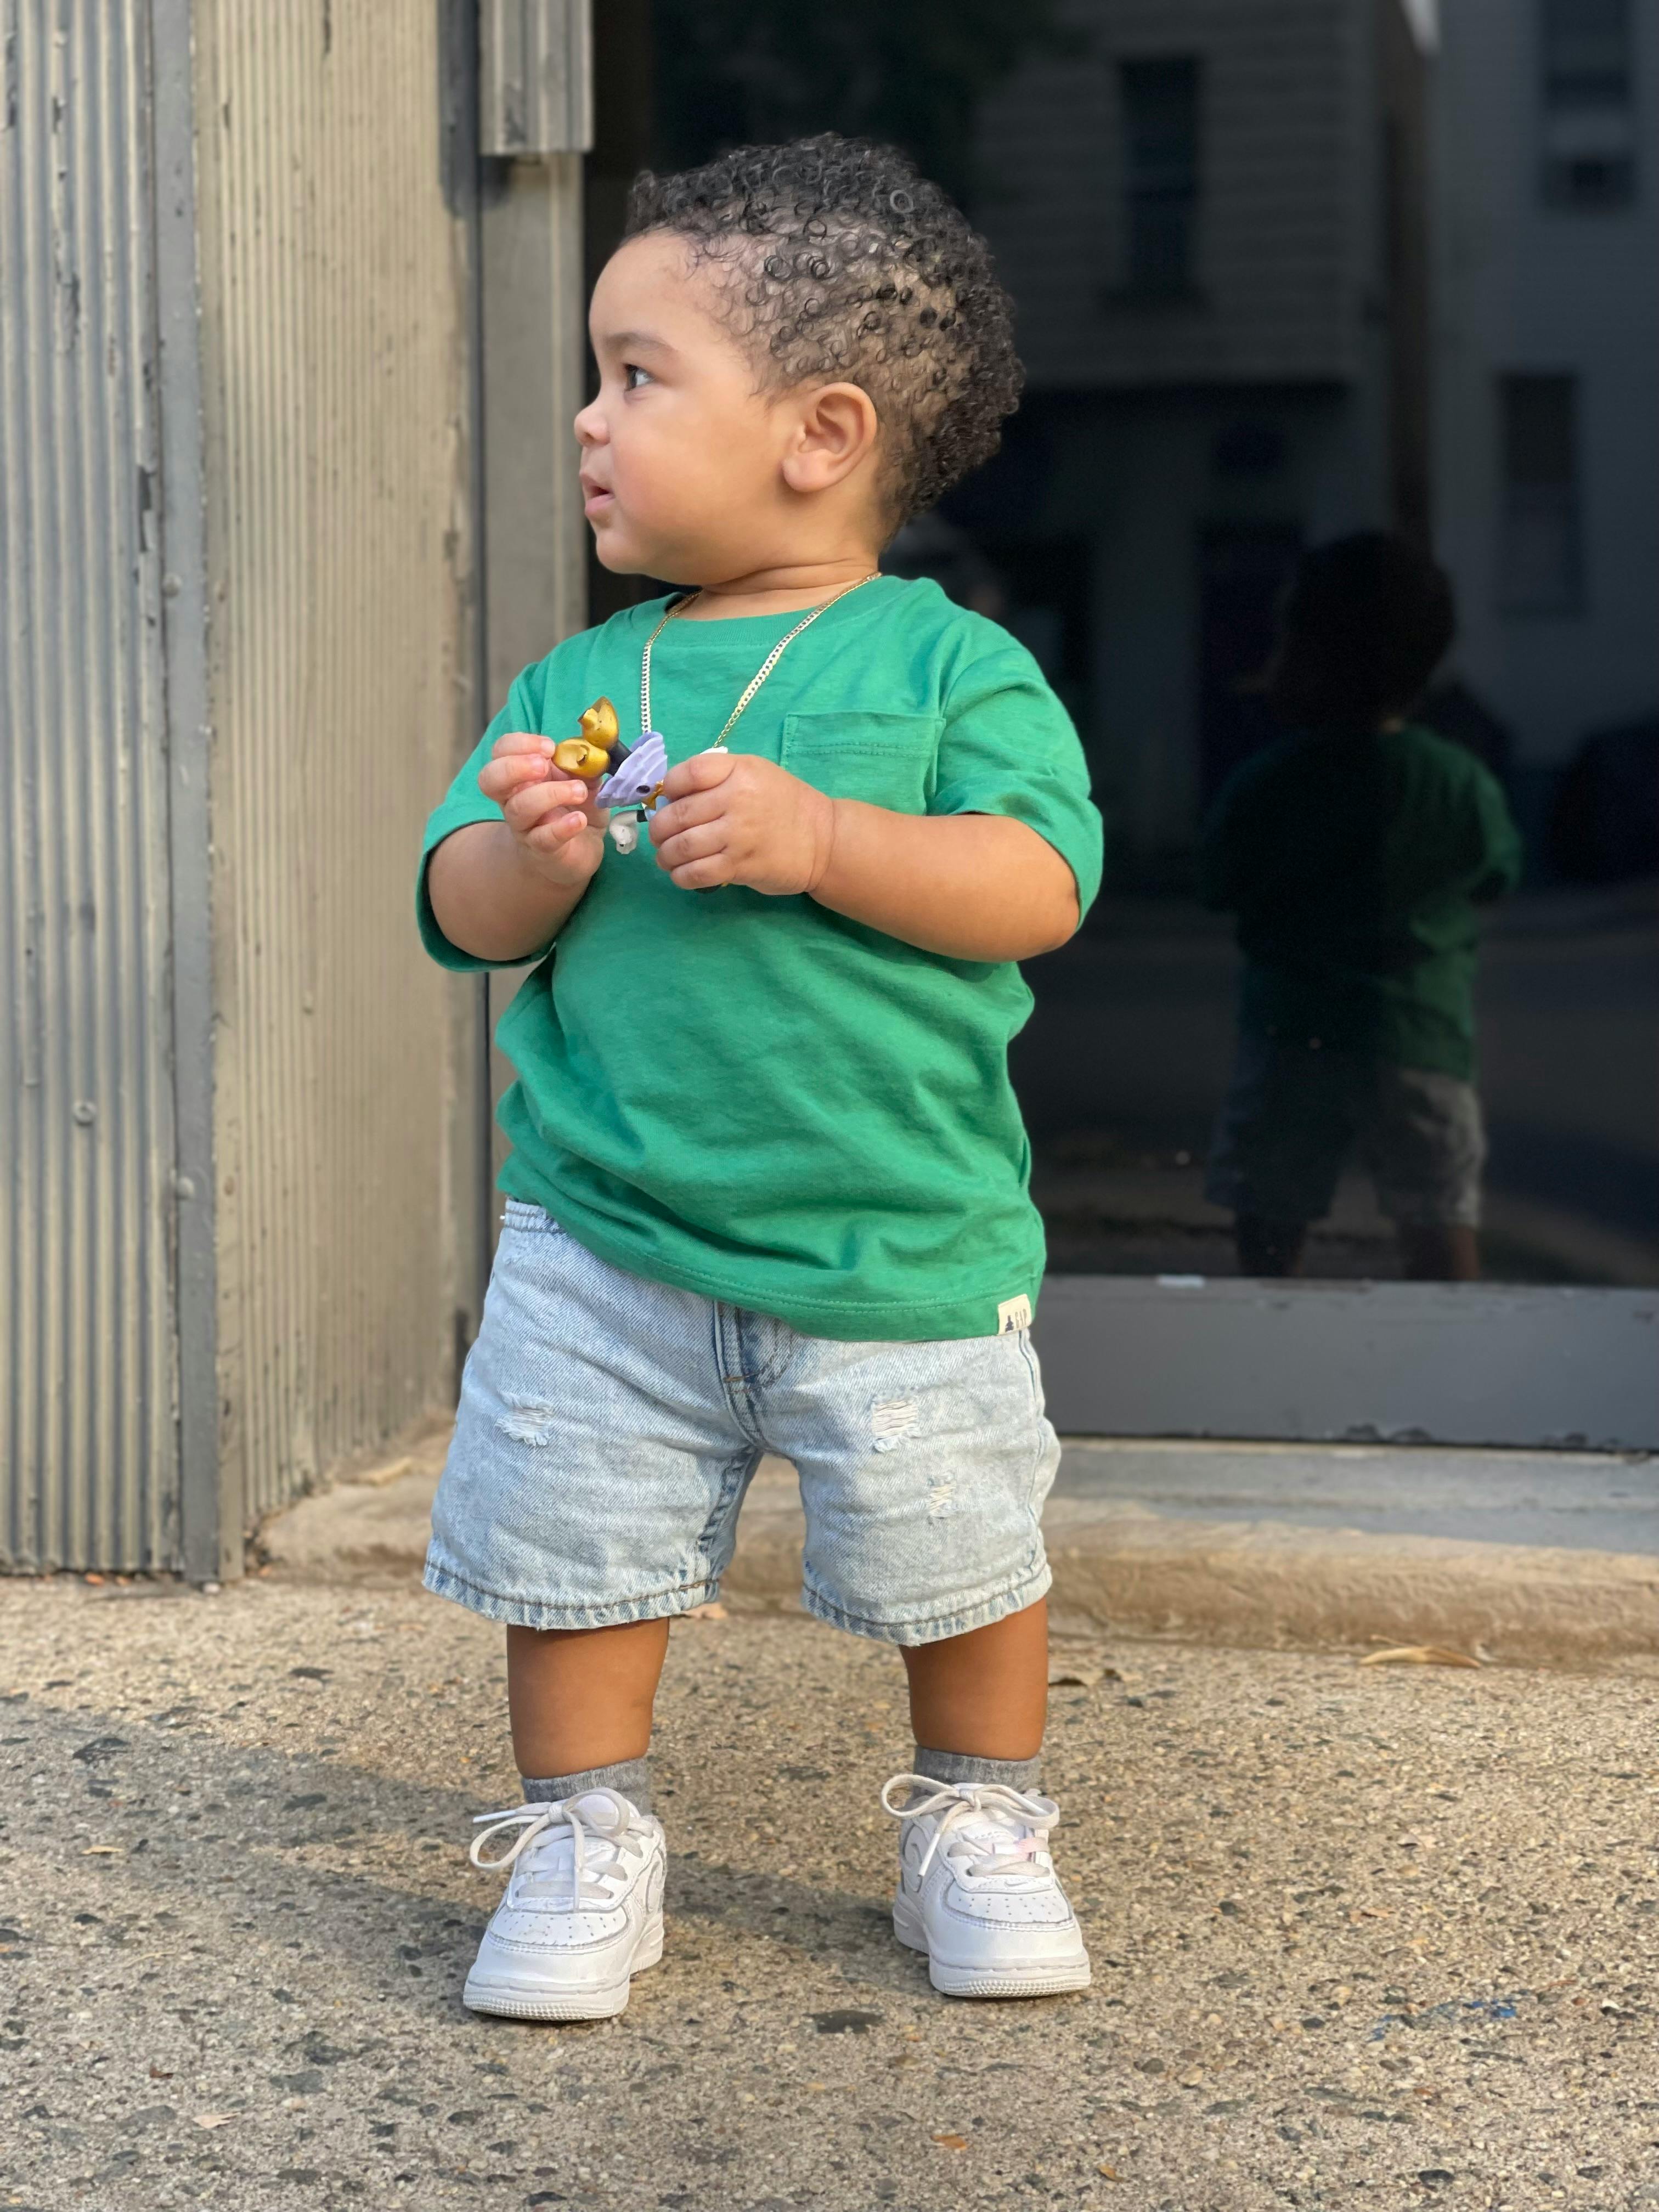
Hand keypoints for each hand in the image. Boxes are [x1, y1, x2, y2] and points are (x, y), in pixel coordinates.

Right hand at [478, 730, 606, 889]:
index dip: (519, 744)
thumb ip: (585, 764)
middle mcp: (514, 799)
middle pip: (490, 779)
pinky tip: (578, 819)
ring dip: (550, 794)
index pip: (501, 751)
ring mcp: (525, 826)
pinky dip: (562, 827)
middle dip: (515, 767)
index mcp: (521, 775)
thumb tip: (594, 748)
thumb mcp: (583, 780)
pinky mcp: (542, 849)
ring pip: (520, 808)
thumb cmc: (574, 808)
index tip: (549, 747)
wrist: (577, 852)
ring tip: (578, 791)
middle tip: (543, 765)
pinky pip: (544, 838)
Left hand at [648, 751, 834, 893]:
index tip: (669, 799)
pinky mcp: (740, 866)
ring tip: (666, 857)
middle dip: (659, 828)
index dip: (669, 788)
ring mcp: (738, 836)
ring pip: (682, 847)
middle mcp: (736, 801)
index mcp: (739, 771)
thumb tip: (672, 795)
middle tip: (659, 836)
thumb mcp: (755, 772)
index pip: (687, 774)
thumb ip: (717, 776)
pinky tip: (680, 874)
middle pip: (677, 814)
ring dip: (665, 855)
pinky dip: (680, 876)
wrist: (822, 840)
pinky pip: (697, 873)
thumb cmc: (784, 803)